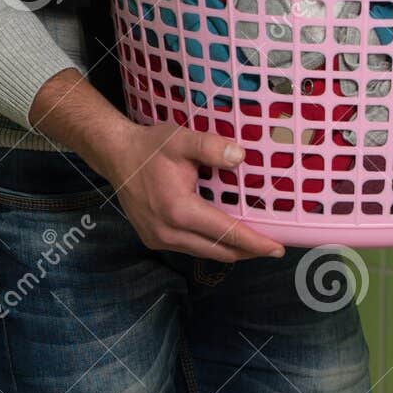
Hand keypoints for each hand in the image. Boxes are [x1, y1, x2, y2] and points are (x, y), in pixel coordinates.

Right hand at [99, 119, 285, 262]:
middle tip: (272, 247)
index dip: (253, 242)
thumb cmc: (149, 147)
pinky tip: (221, 234)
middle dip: (247, 251)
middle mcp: (168, 232)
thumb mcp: (181, 139)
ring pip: (204, 252)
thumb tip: (240, 156)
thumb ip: (211, 147)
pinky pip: (190, 248)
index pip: (225, 233)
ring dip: (229, 249)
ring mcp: (159, 239)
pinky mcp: (154, 239)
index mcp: (178, 210)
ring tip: (251, 242)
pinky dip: (210, 244)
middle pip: (218, 251)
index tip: (276, 248)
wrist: (116, 156)